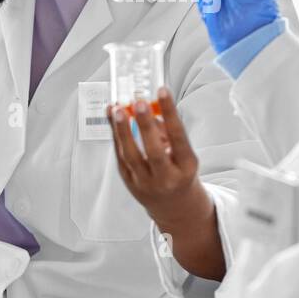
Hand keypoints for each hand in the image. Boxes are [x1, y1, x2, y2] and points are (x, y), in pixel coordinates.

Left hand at [106, 88, 224, 280]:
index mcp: (186, 167)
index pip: (179, 137)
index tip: (162, 90)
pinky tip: (112, 118)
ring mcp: (146, 183)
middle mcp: (166, 178)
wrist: (174, 207)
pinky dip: (115, 136)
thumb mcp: (183, 153)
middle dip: (144, 125)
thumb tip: (147, 108)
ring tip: (117, 108)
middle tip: (137, 101)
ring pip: (131, 155)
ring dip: (122, 130)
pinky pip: (120, 157)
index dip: (170, 113)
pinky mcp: (129, 183)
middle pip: (153, 151)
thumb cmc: (180, 171)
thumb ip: (167, 131)